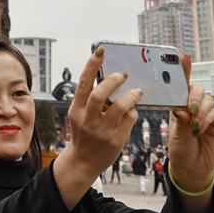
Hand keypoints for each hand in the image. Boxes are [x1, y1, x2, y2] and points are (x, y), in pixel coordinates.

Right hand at [53, 49, 141, 209]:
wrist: (83, 161)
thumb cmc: (85, 132)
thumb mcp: (80, 115)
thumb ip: (90, 99)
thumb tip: (108, 77)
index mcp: (76, 109)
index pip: (83, 84)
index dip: (91, 66)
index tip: (100, 51)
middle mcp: (86, 120)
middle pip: (100, 95)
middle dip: (113, 81)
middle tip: (123, 75)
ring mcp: (101, 132)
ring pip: (119, 108)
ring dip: (130, 96)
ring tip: (137, 92)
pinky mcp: (115, 141)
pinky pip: (129, 120)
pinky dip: (133, 112)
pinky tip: (132, 111)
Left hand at [167, 54, 213, 194]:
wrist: (192, 169)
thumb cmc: (179, 150)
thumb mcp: (175, 135)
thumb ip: (179, 121)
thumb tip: (182, 108)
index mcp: (177, 105)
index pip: (181, 85)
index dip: (184, 70)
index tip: (184, 57)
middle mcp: (192, 107)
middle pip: (198, 89)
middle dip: (194, 95)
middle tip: (189, 107)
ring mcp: (205, 114)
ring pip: (207, 100)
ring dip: (200, 110)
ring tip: (193, 125)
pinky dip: (206, 119)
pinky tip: (198, 129)